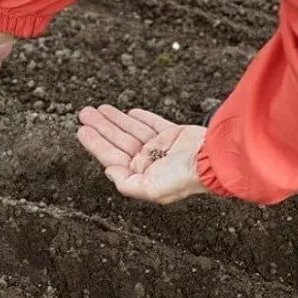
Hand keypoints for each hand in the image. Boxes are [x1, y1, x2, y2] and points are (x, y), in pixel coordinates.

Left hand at [77, 105, 208, 204]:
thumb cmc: (185, 178)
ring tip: (98, 108)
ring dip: (115, 119)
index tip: (82, 130)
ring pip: (132, 131)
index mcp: (141, 176)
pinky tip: (128, 112)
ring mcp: (162, 148)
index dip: (95, 143)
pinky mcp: (175, 135)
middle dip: (101, 127)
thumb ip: (127, 184)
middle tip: (84, 113)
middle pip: (118, 141)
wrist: (215, 159)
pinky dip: (141, 118)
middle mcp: (149, 162)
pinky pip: (153, 124)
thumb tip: (108, 171)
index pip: (112, 157)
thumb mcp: (151, 189)